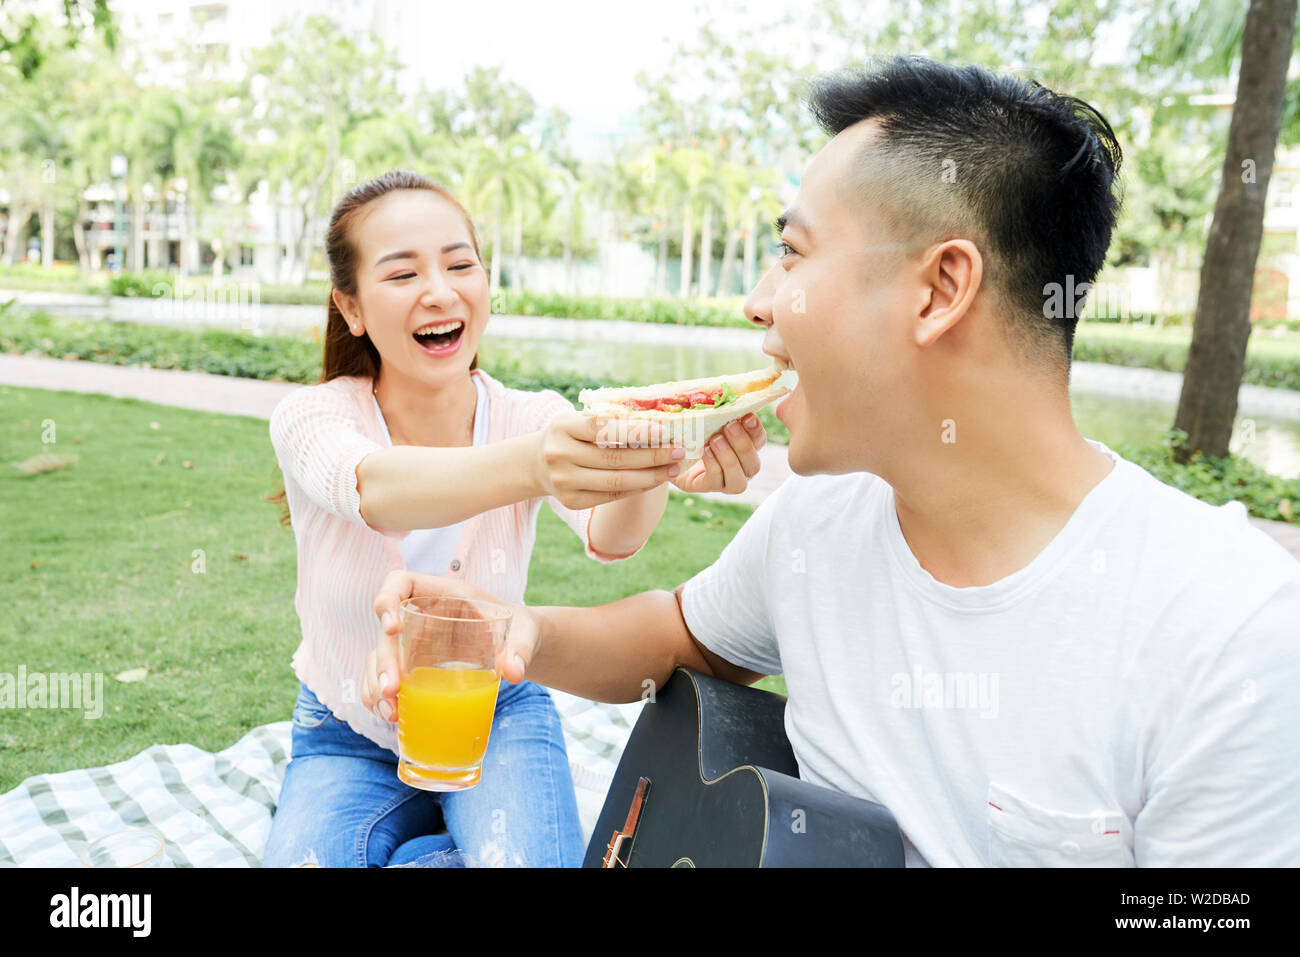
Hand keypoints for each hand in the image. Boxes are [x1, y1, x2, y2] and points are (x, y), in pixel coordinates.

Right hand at [361, 570, 540, 722]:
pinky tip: (391, 716)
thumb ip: (522, 648)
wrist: (518, 648)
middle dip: (383, 660)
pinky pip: (386, 680)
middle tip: (392, 690)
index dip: (387, 599)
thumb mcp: (525, 633)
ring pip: (378, 658)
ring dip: (375, 685)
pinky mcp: (414, 668)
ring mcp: (413, 643)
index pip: (400, 582)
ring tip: (391, 713)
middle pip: (385, 631)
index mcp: (443, 595)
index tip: (392, 627)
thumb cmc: (519, 630)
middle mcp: (421, 617)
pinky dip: (381, 699)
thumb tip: (513, 672)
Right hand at [530, 411, 685, 509]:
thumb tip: (657, 424)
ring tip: (672, 469)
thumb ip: (610, 422)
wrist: (538, 463)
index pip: (603, 428)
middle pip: (614, 458)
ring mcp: (563, 481)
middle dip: (652, 455)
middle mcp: (559, 455)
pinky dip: (636, 488)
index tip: (663, 429)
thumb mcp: (579, 420)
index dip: (634, 430)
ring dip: (650, 476)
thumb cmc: (571, 435)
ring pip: (616, 481)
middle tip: (678, 451)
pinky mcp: (571, 502)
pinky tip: (654, 480)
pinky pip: (611, 496)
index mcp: (562, 427)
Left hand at [671, 414, 766, 494]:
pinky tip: (705, 452)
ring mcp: (727, 481)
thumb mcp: (704, 419)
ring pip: (740, 479)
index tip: (748, 416)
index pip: (759, 441)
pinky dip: (713, 466)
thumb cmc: (691, 430)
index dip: (756, 430)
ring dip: (729, 458)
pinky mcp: (709, 487)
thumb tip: (721, 394)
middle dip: (743, 444)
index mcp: (746, 447)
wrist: (668, 452)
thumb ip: (716, 412)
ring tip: (715, 440)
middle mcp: (741, 468)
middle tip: (729, 426)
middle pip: (753, 463)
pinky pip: (717, 481)